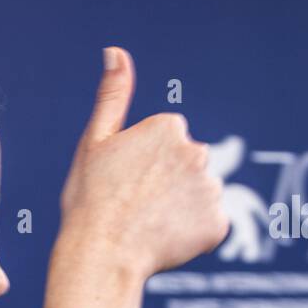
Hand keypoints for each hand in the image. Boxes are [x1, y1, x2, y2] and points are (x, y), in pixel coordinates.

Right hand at [57, 47, 228, 279]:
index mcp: (169, 127)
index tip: (125, 182)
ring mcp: (210, 189)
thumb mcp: (94, 141)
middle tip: (134, 206)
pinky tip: (164, 240)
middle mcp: (197, 152)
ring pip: (200, 196)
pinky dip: (192, 235)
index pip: (168, 143)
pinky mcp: (218, 224)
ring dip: (181, 209)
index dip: (145, 165)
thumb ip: (113, 95)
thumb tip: (115, 52)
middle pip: (188, 167)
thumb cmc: (89, 200)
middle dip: (169, 184)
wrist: (99, 255)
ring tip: (148, 225)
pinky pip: (209, 226)